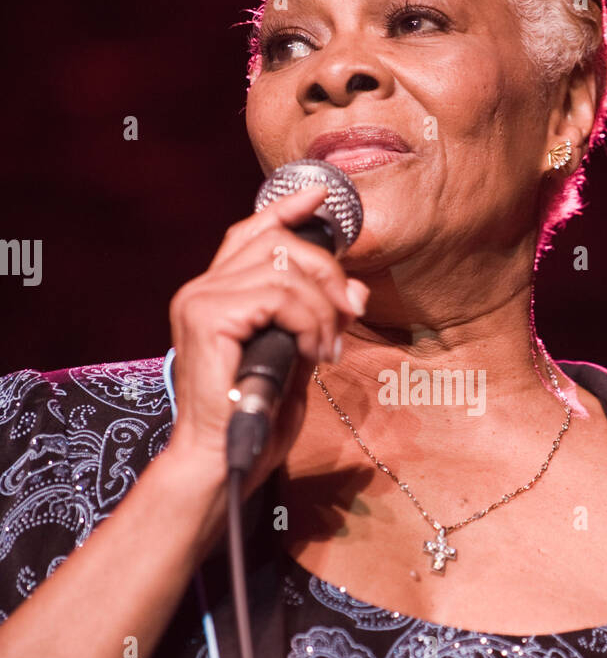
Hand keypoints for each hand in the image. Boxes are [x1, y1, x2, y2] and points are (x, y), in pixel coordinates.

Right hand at [164, 184, 368, 496]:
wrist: (221, 460)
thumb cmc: (253, 419)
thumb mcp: (294, 360)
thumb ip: (315, 322)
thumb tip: (354, 292)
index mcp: (216, 296)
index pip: (250, 233)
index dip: (287, 209)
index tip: (322, 197)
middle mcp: (202, 291)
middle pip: (276, 243)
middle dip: (326, 270)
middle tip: (351, 310)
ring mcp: (200, 301)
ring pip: (283, 269)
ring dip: (321, 307)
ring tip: (327, 346)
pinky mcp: (207, 317)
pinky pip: (277, 296)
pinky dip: (308, 321)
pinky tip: (313, 352)